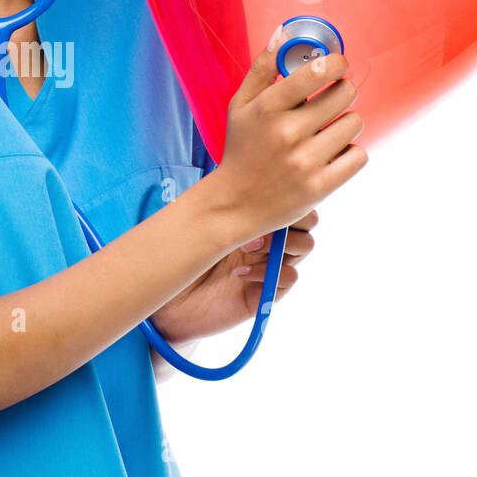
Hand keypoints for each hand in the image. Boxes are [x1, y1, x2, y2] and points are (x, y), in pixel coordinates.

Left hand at [149, 209, 318, 345]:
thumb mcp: (202, 224)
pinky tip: (239, 273)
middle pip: (307, 222)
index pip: (288, 201)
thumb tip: (242, 177)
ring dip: (281, 243)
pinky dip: (269, 272)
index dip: (286, 198)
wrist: (169, 300)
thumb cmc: (182, 257)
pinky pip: (289, 277)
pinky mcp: (268, 292)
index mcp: (254, 219)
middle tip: (255, 228)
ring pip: (304, 246)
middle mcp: (268, 241)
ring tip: (245, 249)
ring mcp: (270, 266)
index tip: (259, 201)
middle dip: (290, 219)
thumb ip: (225, 203)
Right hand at [206, 24, 365, 241]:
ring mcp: (305, 161)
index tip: (337, 65)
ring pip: (354, 124)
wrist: (234, 203)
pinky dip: (350, 153)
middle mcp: (287, 133)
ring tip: (327, 132)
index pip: (315, 72)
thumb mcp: (240, 106)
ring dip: (346, 125)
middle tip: (332, 101)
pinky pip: (359, 155)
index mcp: (267, 108)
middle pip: (344, 94)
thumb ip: (263, 69)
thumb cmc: (241, 149)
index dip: (335, 63)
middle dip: (342, 93)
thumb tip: (283, 35)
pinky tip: (332, 154)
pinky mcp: (320, 186)